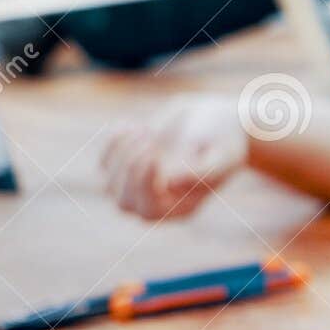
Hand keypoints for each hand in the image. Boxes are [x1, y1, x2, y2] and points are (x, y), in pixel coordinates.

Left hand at [100, 95, 246, 219]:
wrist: (218, 119)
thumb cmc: (225, 138)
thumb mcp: (221, 154)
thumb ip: (202, 172)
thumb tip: (170, 184)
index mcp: (183, 206)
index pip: (148, 210)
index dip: (141, 185)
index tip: (153, 152)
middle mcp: (160, 200)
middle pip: (124, 201)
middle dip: (129, 168)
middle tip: (149, 138)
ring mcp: (141, 184)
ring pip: (109, 182)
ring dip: (121, 152)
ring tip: (146, 130)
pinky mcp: (129, 164)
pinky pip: (105, 161)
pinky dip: (113, 141)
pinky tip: (135, 125)